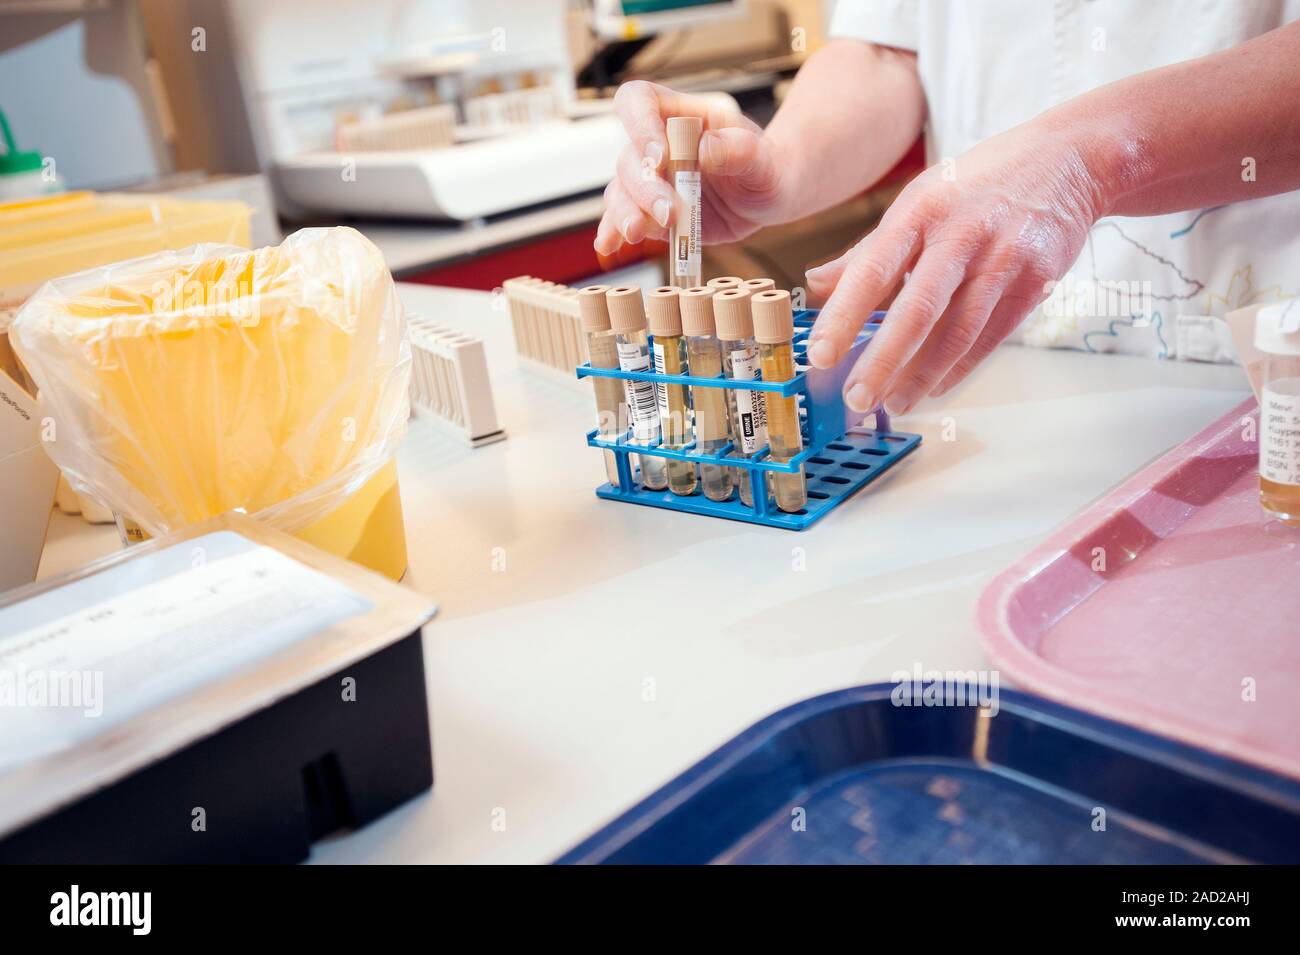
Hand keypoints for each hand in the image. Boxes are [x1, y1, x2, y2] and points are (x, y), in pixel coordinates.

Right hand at [594, 81, 792, 254]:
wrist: (769, 197)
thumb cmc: (767, 167)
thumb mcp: (763, 158)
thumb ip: (740, 150)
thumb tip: (705, 149)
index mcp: (681, 117)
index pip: (640, 101)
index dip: (640, 124)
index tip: (660, 156)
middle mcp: (658, 147)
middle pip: (629, 157)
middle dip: (644, 188)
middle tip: (669, 213)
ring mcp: (652, 182)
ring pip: (621, 191)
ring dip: (626, 213)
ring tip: (639, 233)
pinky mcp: (652, 214)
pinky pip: (624, 219)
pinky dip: (613, 232)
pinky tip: (607, 245)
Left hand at [804, 119, 1106, 413]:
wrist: (1069, 159)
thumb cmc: (979, 185)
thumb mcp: (919, 200)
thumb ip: (868, 250)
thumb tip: (815, 285)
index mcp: (920, 211)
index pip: (873, 270)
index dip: (843, 316)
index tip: (819, 355)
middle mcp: (962, 234)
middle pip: (918, 309)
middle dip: (884, 360)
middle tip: (857, 399)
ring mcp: (1003, 258)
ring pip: (958, 331)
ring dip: (922, 375)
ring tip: (894, 404)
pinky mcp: (1035, 281)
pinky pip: (990, 336)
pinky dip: (959, 368)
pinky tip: (933, 388)